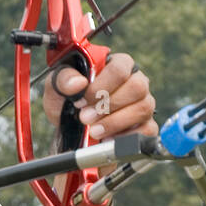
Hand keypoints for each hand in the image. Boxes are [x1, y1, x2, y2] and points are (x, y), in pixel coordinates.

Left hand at [42, 52, 157, 140]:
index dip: (101, 86)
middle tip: (86, 117)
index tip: (82, 100)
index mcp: (118, 65)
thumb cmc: (69, 100)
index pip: (120, 69)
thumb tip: (78, 83)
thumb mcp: (58, 86)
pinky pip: (147, 131)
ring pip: (143, 108)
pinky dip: (126, 138)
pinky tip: (108, 140)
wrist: (70, 127)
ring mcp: (143, 104)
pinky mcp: (146, 126)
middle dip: (109, 105)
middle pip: (137, 87)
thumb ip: (64, 79)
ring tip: (95, 131)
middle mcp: (136, 82)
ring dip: (115, 122)